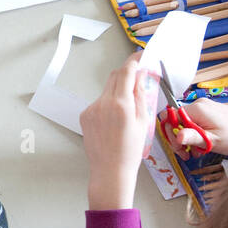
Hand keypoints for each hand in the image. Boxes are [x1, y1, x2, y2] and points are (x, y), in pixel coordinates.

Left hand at [79, 53, 157, 210]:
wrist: (110, 171)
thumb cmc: (131, 151)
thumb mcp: (143, 121)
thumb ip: (140, 95)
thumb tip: (140, 76)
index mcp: (120, 104)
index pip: (126, 71)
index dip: (134, 61)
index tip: (140, 56)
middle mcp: (102, 103)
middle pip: (114, 76)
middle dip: (126, 73)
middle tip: (137, 78)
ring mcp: (91, 109)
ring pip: (106, 90)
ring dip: (117, 91)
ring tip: (127, 111)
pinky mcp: (84, 115)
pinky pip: (99, 102)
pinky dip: (108, 104)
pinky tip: (114, 121)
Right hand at [161, 98, 227, 158]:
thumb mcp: (213, 141)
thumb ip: (194, 137)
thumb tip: (177, 136)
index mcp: (197, 109)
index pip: (170, 117)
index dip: (170, 134)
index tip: (178, 147)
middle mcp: (199, 104)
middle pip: (175, 120)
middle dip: (178, 139)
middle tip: (186, 154)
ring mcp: (204, 108)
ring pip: (184, 123)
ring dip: (187, 139)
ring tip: (197, 152)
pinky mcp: (209, 113)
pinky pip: (194, 123)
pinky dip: (194, 135)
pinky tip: (203, 145)